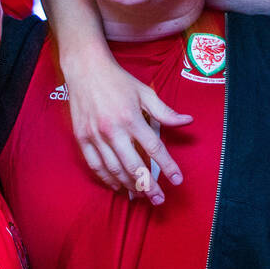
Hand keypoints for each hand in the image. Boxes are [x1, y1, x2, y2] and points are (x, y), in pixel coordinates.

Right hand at [64, 53, 189, 204]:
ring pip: (114, 169)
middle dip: (148, 185)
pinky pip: (95, 165)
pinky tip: (118, 185)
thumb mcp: (144, 92)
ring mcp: (95, 136)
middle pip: (134, 166)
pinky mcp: (82, 138)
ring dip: (129, 185)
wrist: (85, 69)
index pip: (153, 148)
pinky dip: (107, 179)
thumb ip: (165, 111)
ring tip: (141, 195)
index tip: (177, 180)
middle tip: (159, 199)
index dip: (167, 166)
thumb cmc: (117, 80)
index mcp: (131, 118)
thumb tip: (187, 121)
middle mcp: (112, 130)